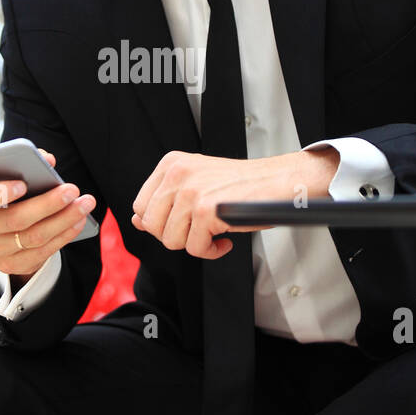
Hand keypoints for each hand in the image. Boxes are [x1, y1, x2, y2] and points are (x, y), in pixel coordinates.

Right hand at [0, 147, 96, 277]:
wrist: (4, 224)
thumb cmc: (9, 189)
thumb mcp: (10, 173)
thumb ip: (26, 162)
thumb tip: (48, 160)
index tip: (24, 184)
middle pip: (14, 219)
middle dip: (48, 204)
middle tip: (72, 190)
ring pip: (32, 237)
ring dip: (63, 220)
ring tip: (84, 204)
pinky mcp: (8, 264)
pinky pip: (40, 253)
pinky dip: (63, 236)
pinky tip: (78, 222)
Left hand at [130, 148, 338, 259]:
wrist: (278, 180)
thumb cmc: (241, 185)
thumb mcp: (196, 183)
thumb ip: (165, 201)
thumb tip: (137, 221)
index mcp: (171, 164)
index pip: (140, 206)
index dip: (160, 223)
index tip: (182, 223)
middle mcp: (177, 174)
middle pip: (152, 226)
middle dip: (176, 236)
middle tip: (200, 230)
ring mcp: (190, 192)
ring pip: (171, 240)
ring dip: (195, 244)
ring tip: (214, 232)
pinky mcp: (206, 211)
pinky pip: (195, 248)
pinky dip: (212, 250)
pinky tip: (225, 238)